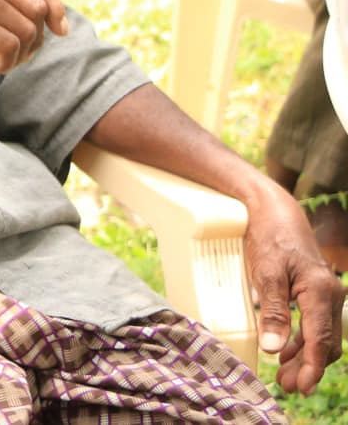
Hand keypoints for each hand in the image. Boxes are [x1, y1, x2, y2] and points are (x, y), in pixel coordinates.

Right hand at [0, 0, 68, 73]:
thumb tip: (40, 18)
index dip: (56, 8)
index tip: (60, 31)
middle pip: (39, 8)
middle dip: (38, 37)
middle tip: (21, 55)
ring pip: (28, 30)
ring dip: (22, 54)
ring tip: (4, 62)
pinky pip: (10, 46)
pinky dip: (8, 62)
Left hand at [242, 183, 343, 393]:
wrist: (274, 211)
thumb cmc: (269, 238)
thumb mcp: (265, 273)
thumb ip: (272, 311)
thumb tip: (273, 349)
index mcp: (321, 292)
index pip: (319, 339)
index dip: (310, 367)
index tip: (300, 386)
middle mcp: (330, 295)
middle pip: (324, 342)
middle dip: (307, 367)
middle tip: (286, 386)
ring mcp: (326, 293)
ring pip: (321, 335)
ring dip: (304, 356)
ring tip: (284, 375)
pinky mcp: (316, 291)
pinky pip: (315, 323)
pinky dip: (302, 340)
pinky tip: (285, 350)